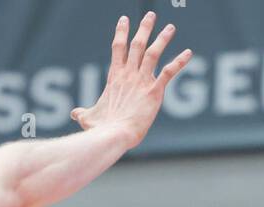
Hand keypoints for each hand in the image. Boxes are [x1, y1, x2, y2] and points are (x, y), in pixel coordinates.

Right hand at [71, 12, 192, 149]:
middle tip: (150, 15)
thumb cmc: (100, 129)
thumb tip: (75, 114)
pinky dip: (179, 61)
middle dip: (144, 28)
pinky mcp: (154, 91)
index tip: (124, 19)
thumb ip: (83, 112)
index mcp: (114, 78)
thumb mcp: (88, 118)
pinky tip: (189, 53)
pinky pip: (169, 72)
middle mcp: (128, 75)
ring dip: (162, 39)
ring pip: (153, 53)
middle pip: (136, 44)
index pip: (118, 48)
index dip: (121, 33)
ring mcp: (141, 81)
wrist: (113, 135)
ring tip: (170, 27)